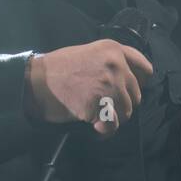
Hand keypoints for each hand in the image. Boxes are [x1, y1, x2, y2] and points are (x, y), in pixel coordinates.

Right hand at [26, 41, 153, 136]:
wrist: (34, 82)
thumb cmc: (58, 70)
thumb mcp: (89, 54)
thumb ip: (111, 63)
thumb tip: (129, 81)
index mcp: (114, 49)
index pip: (145, 69)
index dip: (140, 84)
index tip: (127, 92)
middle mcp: (115, 64)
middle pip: (136, 95)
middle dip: (122, 105)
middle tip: (103, 108)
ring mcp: (108, 84)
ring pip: (127, 112)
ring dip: (113, 118)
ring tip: (96, 116)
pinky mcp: (99, 104)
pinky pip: (113, 125)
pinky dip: (105, 131)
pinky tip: (94, 128)